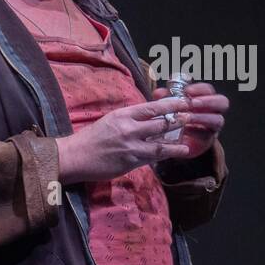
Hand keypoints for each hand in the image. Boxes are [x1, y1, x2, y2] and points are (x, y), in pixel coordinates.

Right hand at [56, 95, 194, 183]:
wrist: (74, 156)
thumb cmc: (90, 138)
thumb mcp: (110, 121)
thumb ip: (129, 119)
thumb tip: (149, 117)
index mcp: (123, 115)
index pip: (153, 107)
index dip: (173, 104)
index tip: (186, 102)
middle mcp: (129, 129)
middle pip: (161, 124)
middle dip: (178, 121)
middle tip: (191, 119)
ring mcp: (130, 146)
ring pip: (160, 144)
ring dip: (175, 144)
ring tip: (186, 146)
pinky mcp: (129, 162)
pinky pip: (150, 159)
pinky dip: (161, 157)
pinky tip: (170, 157)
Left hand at [150, 80, 228, 159]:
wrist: (176, 141)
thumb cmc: (175, 119)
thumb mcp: (170, 107)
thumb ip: (166, 99)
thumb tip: (159, 92)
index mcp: (204, 99)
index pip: (208, 90)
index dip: (200, 89)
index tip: (187, 90)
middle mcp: (212, 111)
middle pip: (222, 102)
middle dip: (208, 101)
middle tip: (193, 103)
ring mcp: (212, 126)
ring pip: (217, 119)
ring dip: (202, 117)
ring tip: (187, 118)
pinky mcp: (207, 139)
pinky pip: (207, 135)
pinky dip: (196, 132)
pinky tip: (185, 130)